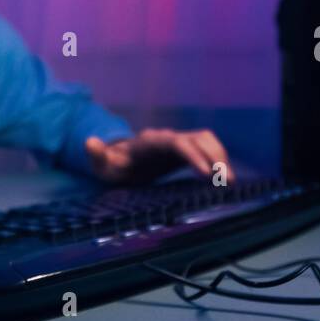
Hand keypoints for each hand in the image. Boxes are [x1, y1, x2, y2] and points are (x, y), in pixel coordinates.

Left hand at [85, 128, 234, 184]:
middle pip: (199, 138)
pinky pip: (208, 150)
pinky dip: (219, 161)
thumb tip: (89, 142)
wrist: (118, 161)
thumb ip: (97, 156)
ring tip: (230, 182)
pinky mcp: (186, 152)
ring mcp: (179, 143)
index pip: (177, 143)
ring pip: (207, 141)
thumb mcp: (101, 165)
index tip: (206, 174)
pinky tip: (225, 181)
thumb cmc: (111, 166)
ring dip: (222, 158)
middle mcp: (169, 138)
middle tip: (226, 181)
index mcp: (151, 142)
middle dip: (215, 156)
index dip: (192, 155)